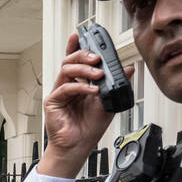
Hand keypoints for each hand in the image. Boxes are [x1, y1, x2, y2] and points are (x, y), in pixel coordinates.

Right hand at [40, 32, 135, 177]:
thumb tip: (128, 70)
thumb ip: (117, 85)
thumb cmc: (89, 128)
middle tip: (97, 57)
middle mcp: (67, 85)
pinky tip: (92, 91)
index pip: (76, 60)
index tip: (81, 34)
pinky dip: (80, 86)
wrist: (79, 147)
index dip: (76, 45)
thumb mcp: (109, 102)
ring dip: (84, 68)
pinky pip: (65, 87)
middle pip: (70, 60)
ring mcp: (59, 92)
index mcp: (79, 83)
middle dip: (83, 54)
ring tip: (98, 74)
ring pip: (66, 69)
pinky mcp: (53, 102)